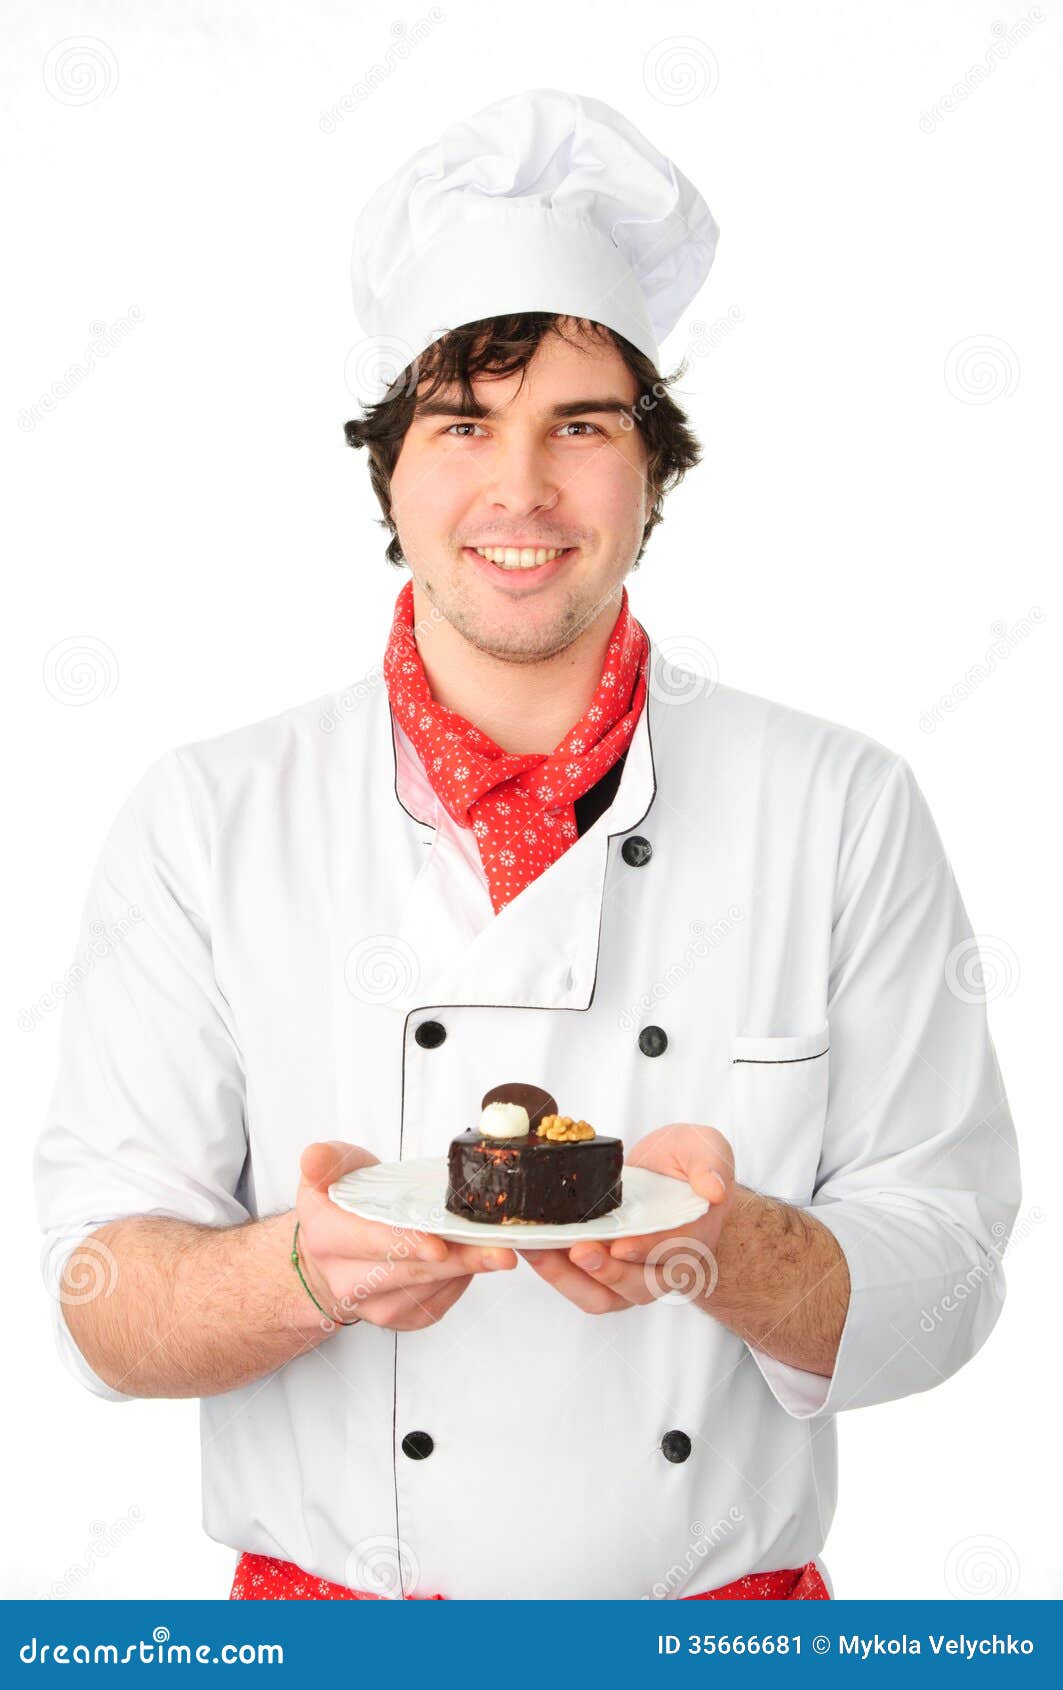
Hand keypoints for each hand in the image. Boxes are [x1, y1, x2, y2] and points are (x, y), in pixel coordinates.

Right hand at [295, 1141, 516, 1331]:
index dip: (405, 1244)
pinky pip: (434, 1306)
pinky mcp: (398, 1318)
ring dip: (465, 1273)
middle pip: (407, 1272)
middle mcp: (344, 1280)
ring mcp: (371, 1306)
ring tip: (498, 1252)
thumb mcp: (329, 1170)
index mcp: (326, 1238)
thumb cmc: (340, 1204)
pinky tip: (472, 1263)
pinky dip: (459, 1285)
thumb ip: (327, 1160)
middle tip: (498, 1250)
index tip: (438, 1246)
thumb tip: (314, 1158)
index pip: (368, 1242)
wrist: (333, 1253)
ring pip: (425, 1293)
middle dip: (456, 1261)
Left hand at [519, 1122, 734, 1314]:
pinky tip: (533, 1249)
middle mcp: (666, 1266)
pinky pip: (582, 1287)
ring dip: (570, 1279)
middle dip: (606, 1271)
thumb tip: (713, 1187)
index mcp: (695, 1235)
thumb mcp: (704, 1148)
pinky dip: (557, 1274)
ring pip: (605, 1297)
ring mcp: (634, 1275)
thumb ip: (710, 1163)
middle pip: (638, 1285)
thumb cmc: (688, 1164)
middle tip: (576, 1249)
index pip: (675, 1251)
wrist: (670, 1178)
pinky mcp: (606, 1273)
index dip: (647, 1250)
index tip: (620, 1244)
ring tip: (539, 1251)